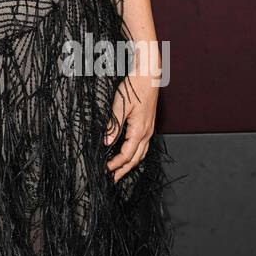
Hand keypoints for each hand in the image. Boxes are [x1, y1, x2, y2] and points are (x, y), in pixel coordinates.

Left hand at [105, 66, 158, 183]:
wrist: (148, 76)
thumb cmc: (135, 87)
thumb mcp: (120, 105)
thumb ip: (113, 126)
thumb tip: (106, 142)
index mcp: (139, 130)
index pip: (126, 154)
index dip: (116, 164)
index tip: (106, 170)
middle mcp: (147, 133)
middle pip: (136, 158)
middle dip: (124, 170)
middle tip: (113, 179)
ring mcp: (150, 129)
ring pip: (141, 154)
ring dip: (131, 165)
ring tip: (121, 171)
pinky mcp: (149, 125)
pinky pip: (144, 146)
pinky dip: (136, 155)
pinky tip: (131, 155)